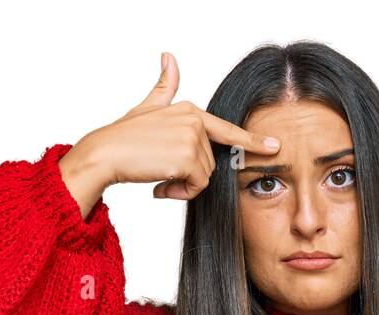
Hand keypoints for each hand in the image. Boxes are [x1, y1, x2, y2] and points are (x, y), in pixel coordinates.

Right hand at [59, 51, 280, 215]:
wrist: (104, 154)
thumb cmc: (123, 137)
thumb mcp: (147, 108)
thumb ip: (164, 87)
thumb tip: (169, 56)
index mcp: (190, 110)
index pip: (226, 130)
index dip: (251, 141)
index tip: (274, 148)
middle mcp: (194, 120)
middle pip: (210, 163)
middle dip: (190, 176)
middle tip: (163, 175)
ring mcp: (192, 138)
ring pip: (205, 177)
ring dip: (183, 186)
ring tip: (160, 179)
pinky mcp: (187, 157)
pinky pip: (196, 186)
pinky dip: (180, 193)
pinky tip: (160, 188)